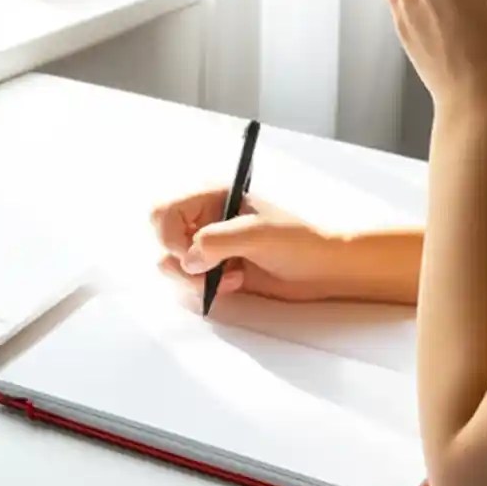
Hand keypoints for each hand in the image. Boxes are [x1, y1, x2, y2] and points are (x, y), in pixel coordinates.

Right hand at [150, 189, 348, 303]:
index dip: (170, 237)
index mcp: (211, 197)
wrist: (324, 270)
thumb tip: (186, 260)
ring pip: (172, 264)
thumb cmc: (298, 242)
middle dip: (180, 261)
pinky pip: (189, 281)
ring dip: (194, 278)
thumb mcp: (257, 234)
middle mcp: (204, 219)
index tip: (192, 255)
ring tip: (229, 278)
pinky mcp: (215, 270)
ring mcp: (208, 246)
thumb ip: (216, 241)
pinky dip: (205, 287)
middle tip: (207, 271)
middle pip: (162, 239)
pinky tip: (235, 283)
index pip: (164, 212)